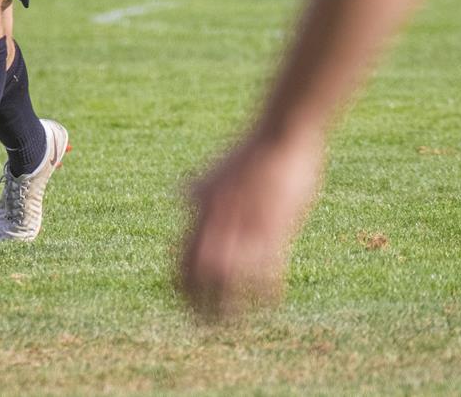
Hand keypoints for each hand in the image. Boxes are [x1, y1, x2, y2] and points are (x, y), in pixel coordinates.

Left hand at [178, 129, 322, 320]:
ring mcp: (247, 227)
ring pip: (232, 281)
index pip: (181, 258)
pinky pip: (267, 272)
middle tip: (205, 324)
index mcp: (202, 210)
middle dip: (200, 304)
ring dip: (232, 307)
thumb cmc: (252, 153)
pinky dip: (266, 292)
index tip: (185, 303)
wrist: (280, 136)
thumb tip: (184, 194)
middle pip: (201, 275)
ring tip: (234, 324)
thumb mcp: (218, 170)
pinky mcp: (275, 229)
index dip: (180, 285)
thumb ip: (200, 188)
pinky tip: (270, 301)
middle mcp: (219, 222)